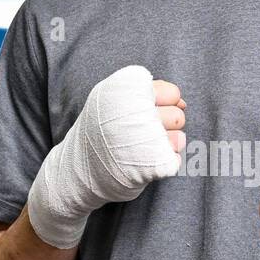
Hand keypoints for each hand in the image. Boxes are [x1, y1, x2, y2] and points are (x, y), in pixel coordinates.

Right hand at [28, 65, 185, 248]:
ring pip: (180, 137)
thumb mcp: (113, 101)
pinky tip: (141, 163)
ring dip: (165, 146)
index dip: (162, 106)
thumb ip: (148, 96)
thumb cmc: (100, 133)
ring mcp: (144, 135)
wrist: (76, 171)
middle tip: (139, 134)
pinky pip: (174, 160)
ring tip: (140, 148)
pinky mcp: (152, 161)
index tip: (142, 114)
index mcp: (126, 88)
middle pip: (178, 116)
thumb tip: (183, 103)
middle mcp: (135, 108)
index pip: (172, 92)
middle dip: (165, 127)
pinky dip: (162, 164)